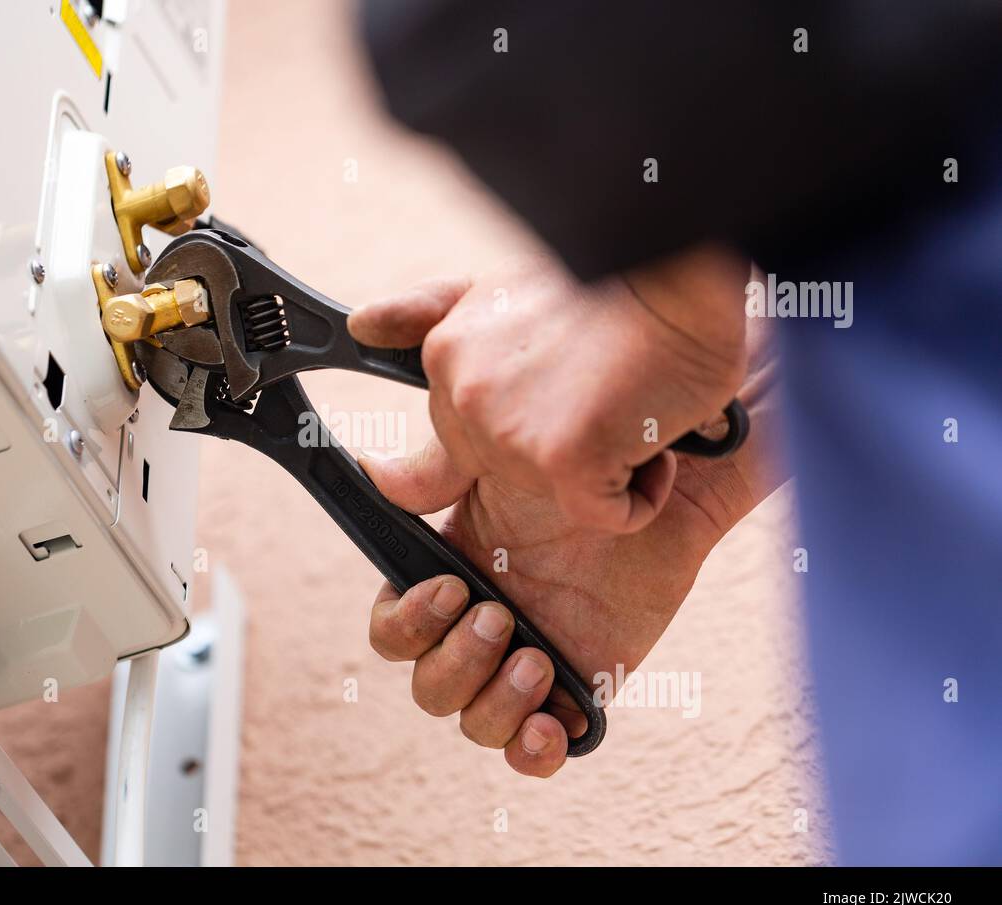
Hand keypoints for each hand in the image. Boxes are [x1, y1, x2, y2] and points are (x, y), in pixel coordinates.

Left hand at [348, 247, 748, 533]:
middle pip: (514, 473)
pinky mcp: (564, 458)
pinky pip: (610, 513)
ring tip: (632, 397)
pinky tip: (657, 436)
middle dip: (559, 448)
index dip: (419, 474)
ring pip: (566, 493)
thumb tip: (359, 326)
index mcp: (449, 359)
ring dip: (608, 465)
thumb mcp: (498, 284)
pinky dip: (643, 491)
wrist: (677, 259)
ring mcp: (510, 432)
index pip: (426, 453)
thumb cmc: (608, 277)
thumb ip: (428, 313)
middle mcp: (466, 398)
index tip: (391, 478)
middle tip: (601, 388)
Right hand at [359, 283, 781, 775]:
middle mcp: (491, 599)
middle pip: (420, 667)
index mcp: (460, 548)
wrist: (701, 436)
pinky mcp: (587, 670)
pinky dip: (532, 748)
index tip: (445, 581)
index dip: (407, 614)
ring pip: (466, 711)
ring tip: (530, 651)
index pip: (398, 611)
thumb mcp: (509, 357)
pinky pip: (536, 743)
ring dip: (485, 694)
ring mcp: (537, 638)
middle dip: (443, 654)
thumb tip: (359, 323)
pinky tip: (553, 723)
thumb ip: (428, 328)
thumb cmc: (611, 400)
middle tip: (490, 609)